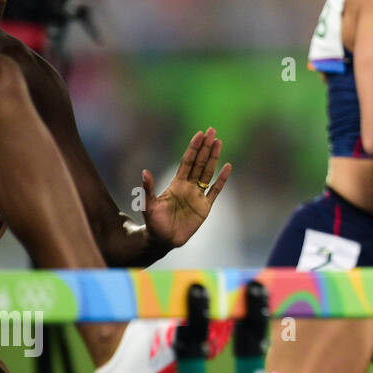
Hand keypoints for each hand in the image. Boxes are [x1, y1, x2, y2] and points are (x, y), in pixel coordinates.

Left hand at [140, 127, 232, 247]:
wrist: (163, 241)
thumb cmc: (153, 223)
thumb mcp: (148, 205)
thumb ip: (148, 189)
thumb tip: (145, 171)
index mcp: (176, 184)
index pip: (187, 162)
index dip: (193, 148)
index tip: (199, 135)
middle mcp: (189, 186)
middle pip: (200, 163)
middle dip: (206, 147)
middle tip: (212, 131)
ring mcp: (198, 196)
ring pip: (208, 172)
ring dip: (214, 158)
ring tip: (219, 142)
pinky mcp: (205, 207)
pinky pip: (215, 191)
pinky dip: (222, 179)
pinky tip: (227, 167)